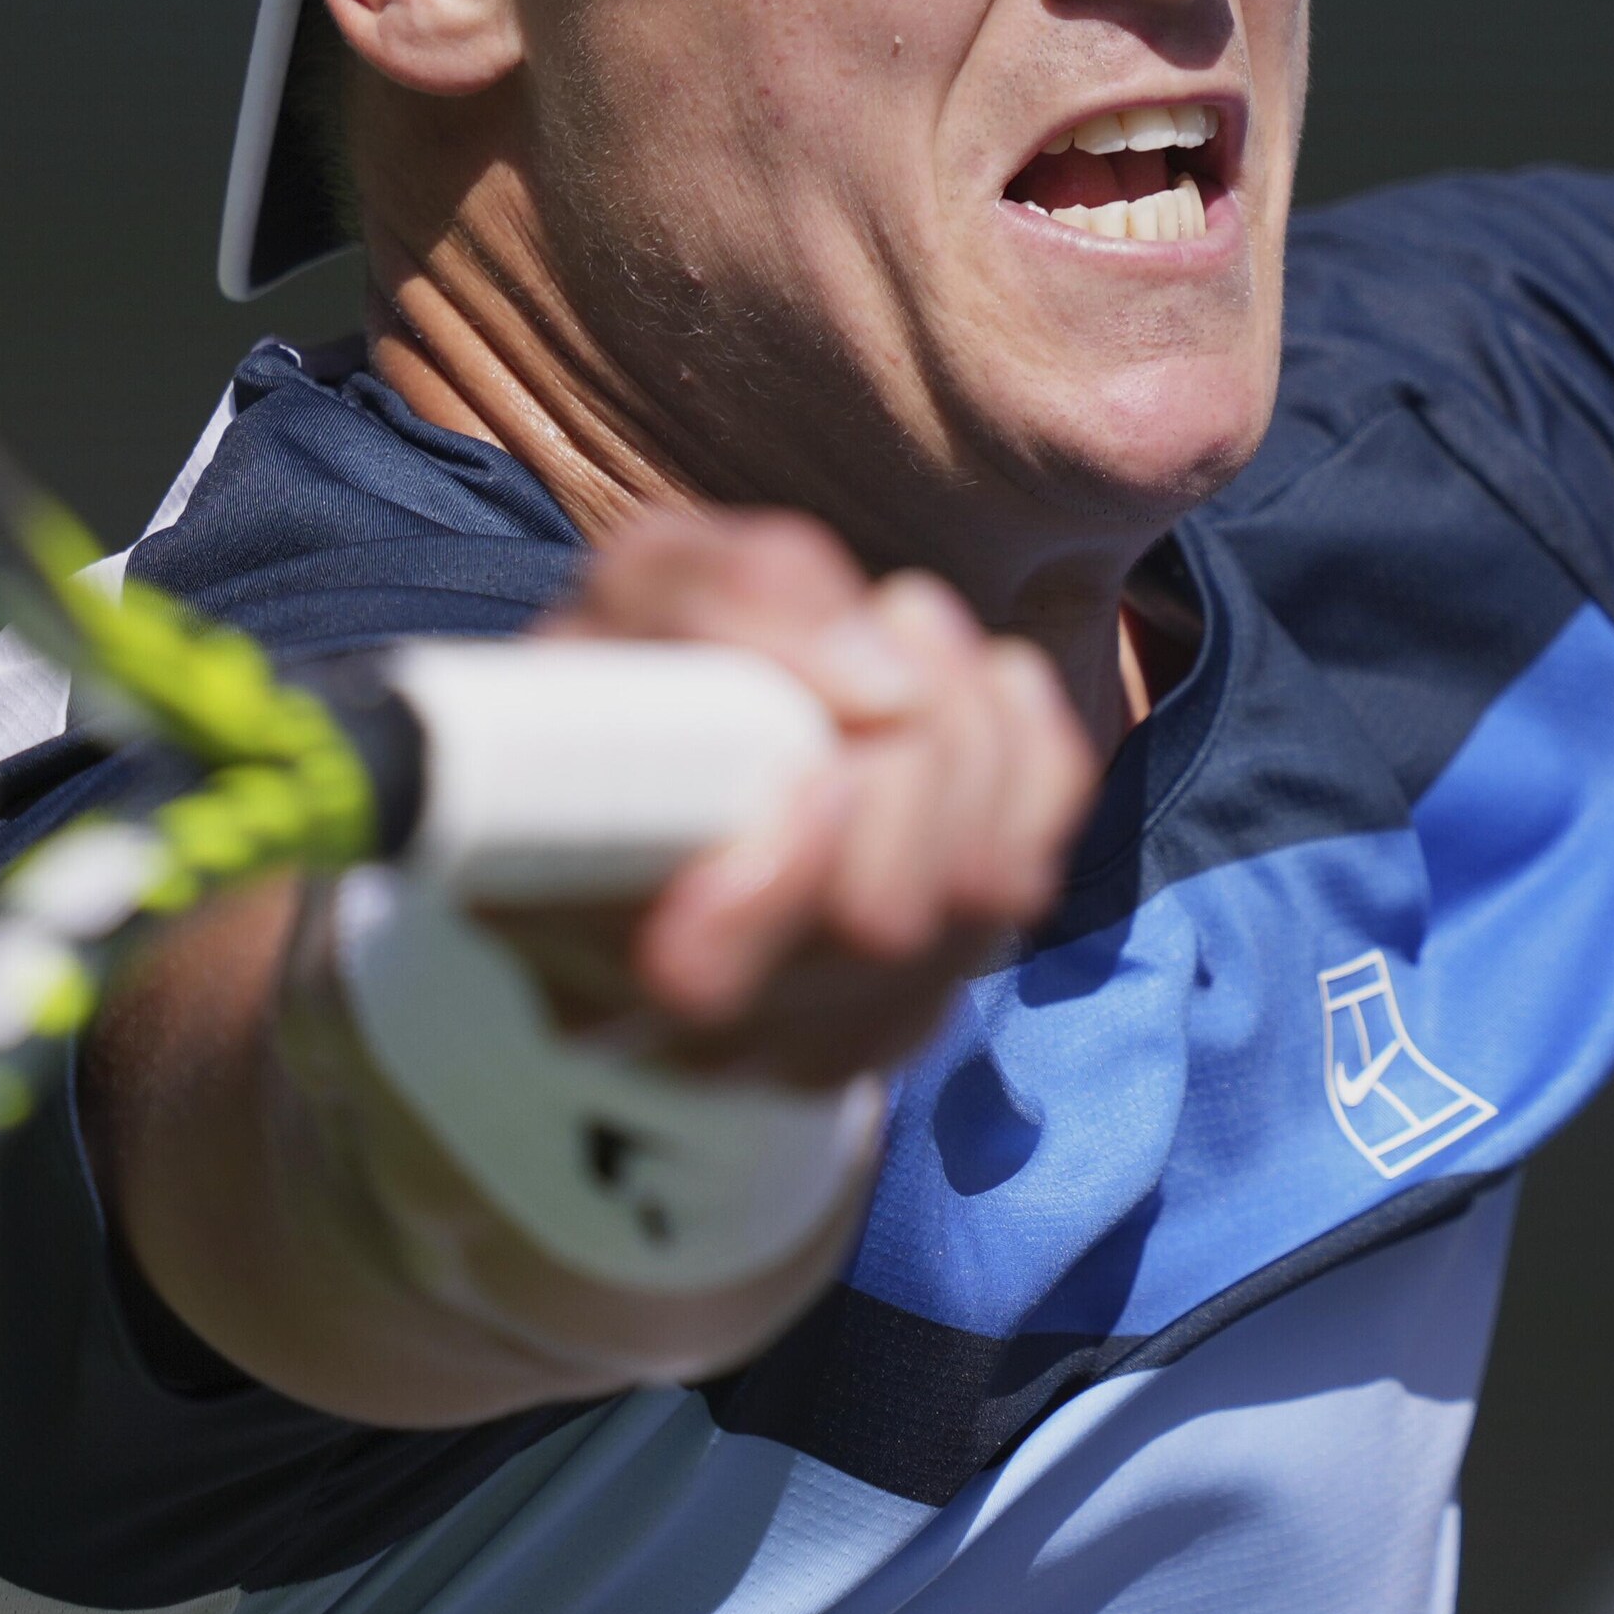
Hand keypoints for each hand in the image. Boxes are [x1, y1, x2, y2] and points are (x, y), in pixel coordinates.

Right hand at [508, 506, 1094, 1085]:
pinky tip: (965, 686)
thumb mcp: (642, 590)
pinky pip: (1035, 861)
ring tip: (906, 630)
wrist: (678, 749)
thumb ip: (725, 598)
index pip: (695, 974)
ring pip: (979, 892)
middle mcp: (710, 1022)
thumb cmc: (641, 670)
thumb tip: (879, 685)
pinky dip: (1024, 747)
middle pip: (880, 922)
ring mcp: (834, 1023)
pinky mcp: (932, 980)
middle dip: (910, 744)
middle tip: (875, 630)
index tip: (816, 769)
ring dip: (968, 722)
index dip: (780, 875)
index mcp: (578, 927)